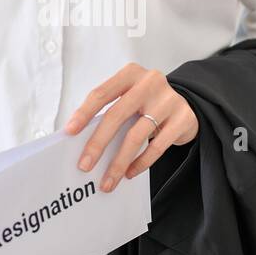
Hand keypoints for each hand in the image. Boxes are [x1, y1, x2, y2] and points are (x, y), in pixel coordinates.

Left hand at [63, 63, 198, 191]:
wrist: (186, 106)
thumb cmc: (148, 103)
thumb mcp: (130, 98)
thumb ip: (111, 110)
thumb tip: (82, 140)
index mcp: (131, 74)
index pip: (101, 93)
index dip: (84, 113)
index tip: (69, 131)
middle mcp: (150, 82)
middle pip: (117, 115)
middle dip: (97, 143)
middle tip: (84, 165)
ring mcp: (169, 100)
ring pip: (136, 135)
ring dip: (118, 162)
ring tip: (108, 180)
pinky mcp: (183, 118)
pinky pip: (157, 146)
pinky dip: (141, 163)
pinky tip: (129, 173)